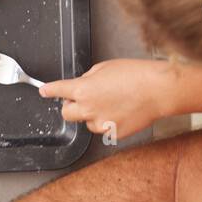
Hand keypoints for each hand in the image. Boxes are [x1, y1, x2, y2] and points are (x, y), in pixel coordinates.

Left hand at [40, 59, 174, 139]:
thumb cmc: (134, 74)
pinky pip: (104, 129)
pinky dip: (108, 122)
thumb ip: (89, 77)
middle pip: (66, 114)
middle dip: (70, 106)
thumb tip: (84, 84)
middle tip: (82, 99)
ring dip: (92, 115)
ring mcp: (100, 124)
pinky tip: (122, 111)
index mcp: (82, 89)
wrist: (157, 90)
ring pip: (87, 123)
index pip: (58, 90)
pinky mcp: (113, 134)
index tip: (44, 91)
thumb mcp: (105, 67)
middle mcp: (88, 109)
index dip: (49, 90)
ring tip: (112, 103)